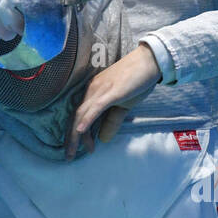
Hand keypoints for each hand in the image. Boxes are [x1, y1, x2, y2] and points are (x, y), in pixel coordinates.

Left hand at [68, 43, 161, 159]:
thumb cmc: (136, 80)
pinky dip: (86, 119)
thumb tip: (103, 139)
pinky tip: (80, 131)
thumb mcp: (123, 105)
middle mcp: (92, 90)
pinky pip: (96, 107)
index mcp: (93, 92)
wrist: (149, 61)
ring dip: (75, 134)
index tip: (83, 149)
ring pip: (82, 114)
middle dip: (70, 138)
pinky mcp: (111, 91)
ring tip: (73, 151)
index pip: (79, 115)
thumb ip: (112, 121)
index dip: (77, 134)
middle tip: (68, 156)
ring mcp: (100, 90)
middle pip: (75, 116)